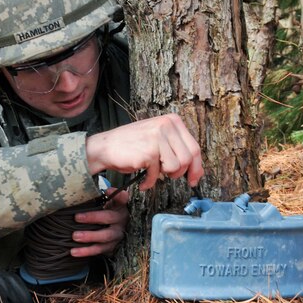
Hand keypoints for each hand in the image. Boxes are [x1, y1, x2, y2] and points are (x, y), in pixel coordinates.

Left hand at [71, 188, 128, 257]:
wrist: (116, 231)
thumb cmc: (108, 212)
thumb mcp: (109, 202)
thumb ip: (103, 196)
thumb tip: (103, 189)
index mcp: (120, 207)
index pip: (122, 198)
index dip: (117, 194)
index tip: (107, 190)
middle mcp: (121, 221)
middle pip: (108, 218)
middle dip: (92, 218)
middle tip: (77, 217)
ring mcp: (117, 235)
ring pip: (105, 237)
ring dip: (89, 237)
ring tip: (75, 237)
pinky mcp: (111, 247)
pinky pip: (99, 250)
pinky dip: (86, 252)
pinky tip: (74, 252)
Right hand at [86, 114, 203, 189]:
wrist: (105, 146)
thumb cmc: (131, 145)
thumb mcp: (158, 138)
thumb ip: (176, 148)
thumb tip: (196, 169)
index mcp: (172, 120)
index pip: (194, 147)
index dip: (197, 167)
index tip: (194, 179)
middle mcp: (166, 125)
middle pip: (188, 159)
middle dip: (180, 173)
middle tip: (169, 177)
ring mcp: (158, 137)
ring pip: (176, 167)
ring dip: (164, 175)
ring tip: (153, 172)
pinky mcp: (150, 151)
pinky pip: (158, 174)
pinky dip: (150, 181)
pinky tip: (143, 180)